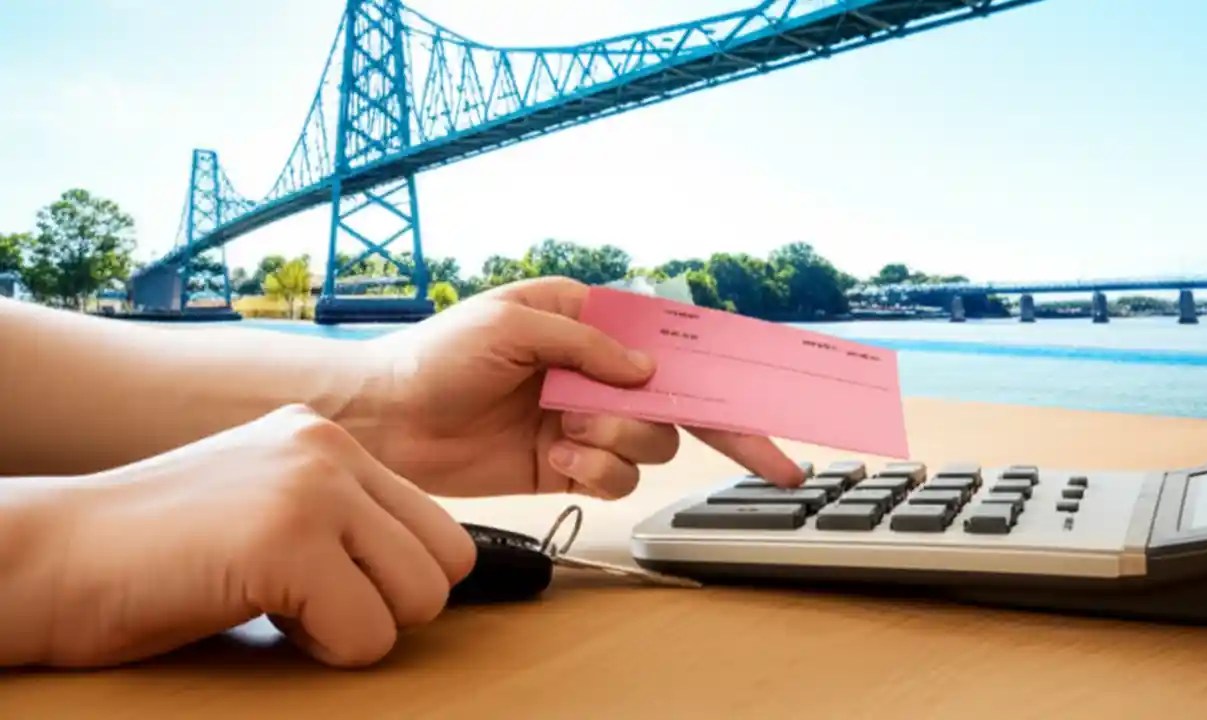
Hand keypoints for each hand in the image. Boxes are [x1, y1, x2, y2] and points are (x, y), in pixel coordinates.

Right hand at [0, 404, 475, 668]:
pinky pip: (368, 635)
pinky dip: (320, 652)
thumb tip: (434, 569)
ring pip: (421, 599)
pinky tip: (256, 616)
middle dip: (389, 606)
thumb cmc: (157, 552)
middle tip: (309, 605)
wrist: (53, 556)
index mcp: (327, 440)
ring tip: (281, 608)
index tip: (332, 588)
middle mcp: (330, 450)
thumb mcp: (267, 505)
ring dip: (356, 629)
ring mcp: (311, 489)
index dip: (396, 581)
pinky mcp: (287, 541)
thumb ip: (344, 517)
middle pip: (447, 562)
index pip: (439, 527)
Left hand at [345, 277, 803, 498]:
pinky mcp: (567, 466)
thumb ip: (585, 345)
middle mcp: (597, 374)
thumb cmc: (439, 353)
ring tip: (570, 433)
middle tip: (766, 460)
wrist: (388, 418)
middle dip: (715, 426)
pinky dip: (595, 472)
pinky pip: (614, 478)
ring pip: (651, 445)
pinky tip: (558, 459)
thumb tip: (646, 373)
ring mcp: (585, 422)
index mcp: (591, 324)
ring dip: (620, 443)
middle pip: (680, 401)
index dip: (724, 367)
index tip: (776, 391)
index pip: (671, 343)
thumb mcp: (511, 323)